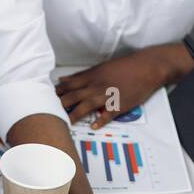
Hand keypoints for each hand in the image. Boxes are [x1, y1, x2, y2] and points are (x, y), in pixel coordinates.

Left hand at [56, 48, 175, 128]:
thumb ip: (83, 76)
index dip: (58, 92)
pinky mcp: (119, 104)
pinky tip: (93, 126)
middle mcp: (97, 85)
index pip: (70, 84)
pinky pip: (108, 114)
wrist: (146, 68)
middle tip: (49, 112)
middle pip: (74, 95)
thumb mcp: (102, 67)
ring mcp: (108, 95)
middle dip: (61, 104)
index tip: (47, 98)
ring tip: (65, 122)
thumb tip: (65, 80)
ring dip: (75, 114)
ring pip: (87, 105)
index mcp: (93, 75)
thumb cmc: (124, 67)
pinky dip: (100, 120)